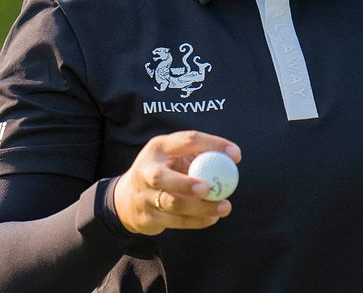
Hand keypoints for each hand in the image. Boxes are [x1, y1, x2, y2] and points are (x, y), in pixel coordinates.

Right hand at [112, 130, 241, 235]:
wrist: (126, 199)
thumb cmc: (163, 171)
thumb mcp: (173, 155)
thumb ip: (197, 155)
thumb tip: (231, 158)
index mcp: (158, 147)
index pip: (187, 140)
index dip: (213, 145)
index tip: (236, 154)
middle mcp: (147, 170)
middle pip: (162, 177)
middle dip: (186, 183)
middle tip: (209, 188)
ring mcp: (145, 195)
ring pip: (172, 203)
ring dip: (200, 207)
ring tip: (225, 207)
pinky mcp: (148, 217)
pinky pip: (176, 221)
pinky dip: (197, 221)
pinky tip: (212, 218)